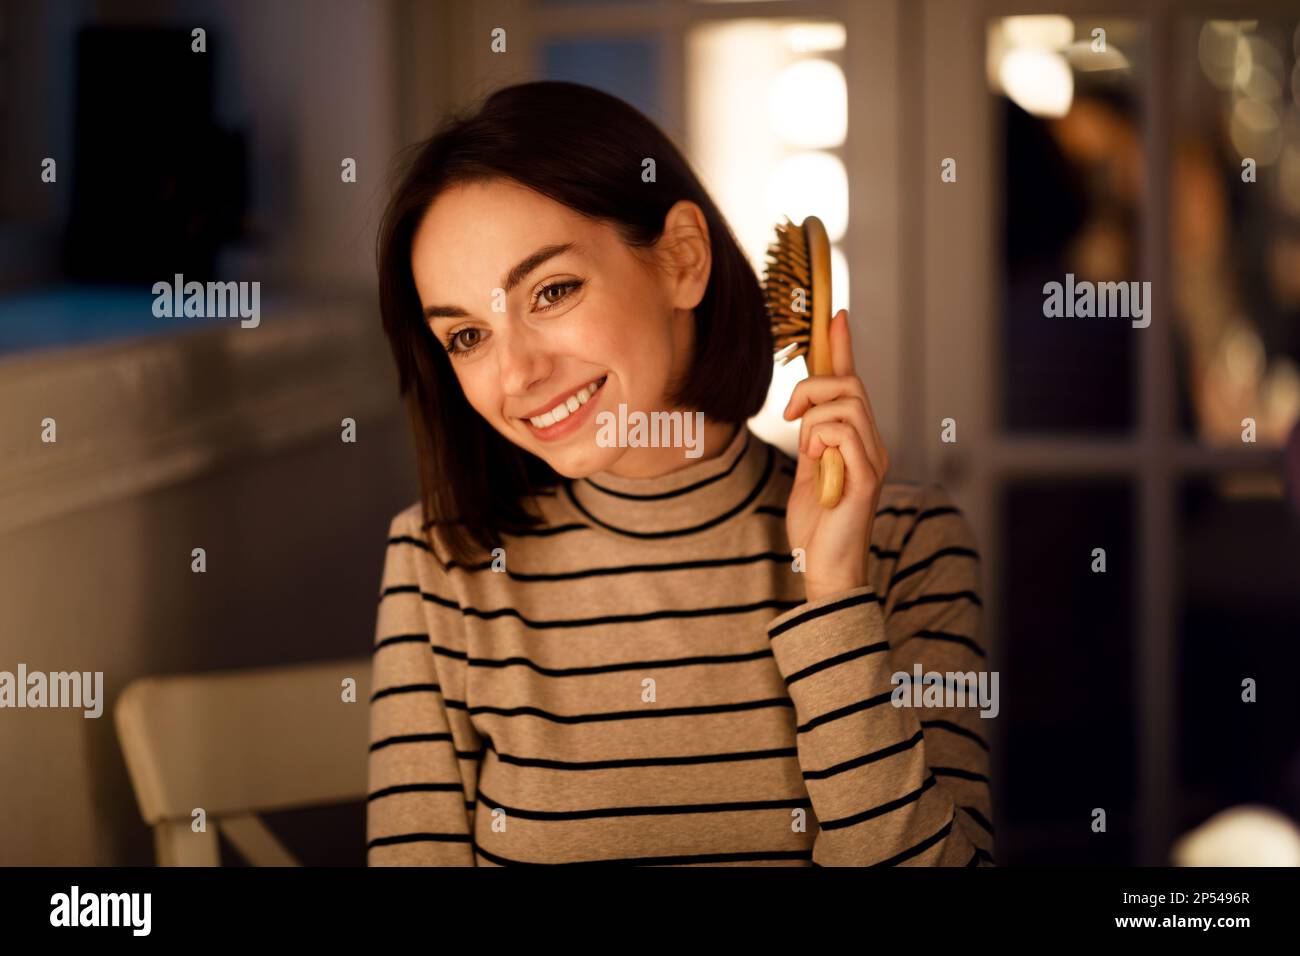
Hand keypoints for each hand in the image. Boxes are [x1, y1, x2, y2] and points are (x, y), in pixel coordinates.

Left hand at [782, 309, 890, 603]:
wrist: (825, 568)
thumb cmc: (815, 526)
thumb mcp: (805, 471)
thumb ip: (810, 437)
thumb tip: (803, 405)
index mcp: (858, 440)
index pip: (853, 383)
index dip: (843, 347)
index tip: (835, 314)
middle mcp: (873, 443)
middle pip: (849, 384)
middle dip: (811, 387)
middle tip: (788, 416)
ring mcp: (874, 458)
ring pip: (845, 404)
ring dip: (813, 421)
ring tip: (807, 454)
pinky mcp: (868, 475)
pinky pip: (844, 432)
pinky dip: (820, 440)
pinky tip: (816, 465)